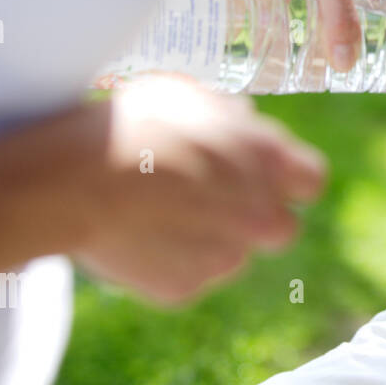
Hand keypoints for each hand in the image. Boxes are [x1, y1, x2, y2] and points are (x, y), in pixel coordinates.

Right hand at [74, 75, 326, 303]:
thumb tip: (246, 123)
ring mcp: (226, 258)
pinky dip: (170, 263)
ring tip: (158, 212)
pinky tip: (138, 236)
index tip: (267, 179)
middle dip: (257, 218)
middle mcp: (261, 215)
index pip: (312, 181)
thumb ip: (230, 116)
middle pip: (283, 229)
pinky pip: (188, 277)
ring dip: (210, 240)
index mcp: (271, 161)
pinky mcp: (187, 288)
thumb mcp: (189, 96)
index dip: (290, 181)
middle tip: (213, 202)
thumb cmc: (132, 125)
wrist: (73, 181)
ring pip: (232, 255)